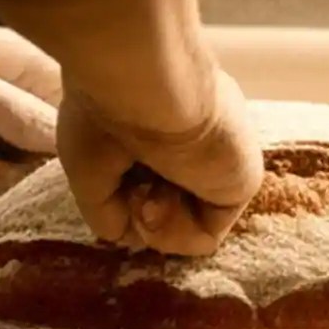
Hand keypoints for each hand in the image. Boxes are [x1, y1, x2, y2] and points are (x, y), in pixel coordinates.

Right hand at [57, 68, 263, 256]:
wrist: (146, 92)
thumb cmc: (107, 114)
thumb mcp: (88, 168)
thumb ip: (107, 209)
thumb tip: (130, 236)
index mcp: (164, 121)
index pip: (148, 172)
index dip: (122, 189)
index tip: (109, 178)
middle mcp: (196, 141)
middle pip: (165, 200)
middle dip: (136, 206)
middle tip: (127, 188)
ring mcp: (218, 163)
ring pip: (184, 223)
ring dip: (152, 222)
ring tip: (143, 192)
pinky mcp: (240, 184)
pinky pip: (205, 236)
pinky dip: (175, 233)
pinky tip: (162, 201)